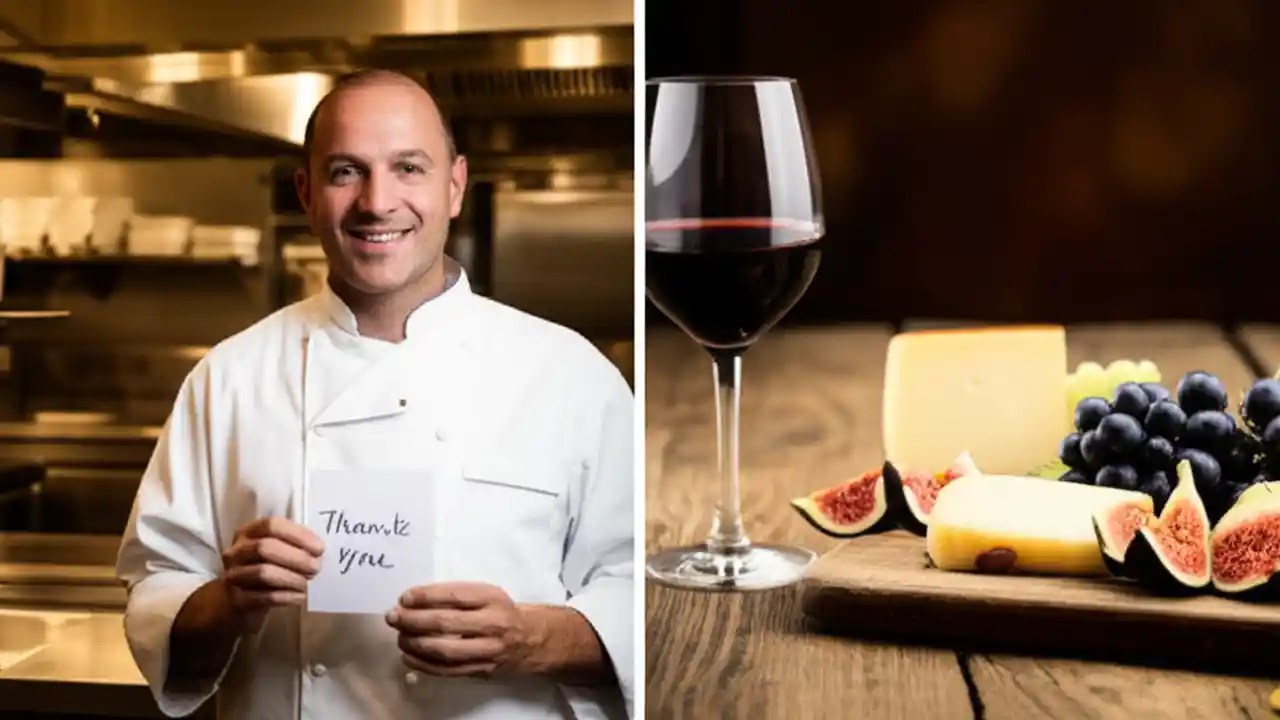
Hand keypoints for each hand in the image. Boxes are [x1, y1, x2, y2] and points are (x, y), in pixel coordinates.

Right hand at [219, 516, 323, 632]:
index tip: (320, 549)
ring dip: (292, 578)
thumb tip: (318, 549)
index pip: (271, 525)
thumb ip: (294, 544)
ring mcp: (233, 575)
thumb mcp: (276, 551)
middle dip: (296, 558)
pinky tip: (300, 597)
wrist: (238, 602)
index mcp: (248, 532)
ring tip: (308, 583)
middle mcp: (236, 551)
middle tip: (317, 568)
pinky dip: (287, 596)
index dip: (298, 535)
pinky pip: (264, 597)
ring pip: (263, 572)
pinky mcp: (236, 600)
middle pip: (265, 547)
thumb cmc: (266, 569)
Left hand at [385, 582, 538, 678]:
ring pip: (445, 650)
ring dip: (415, 644)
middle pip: (446, 623)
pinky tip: (409, 657)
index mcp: (492, 599)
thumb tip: (415, 600)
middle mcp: (492, 624)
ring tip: (400, 637)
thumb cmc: (504, 612)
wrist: (535, 639)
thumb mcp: (488, 595)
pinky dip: (424, 665)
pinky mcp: (482, 670)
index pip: (454, 596)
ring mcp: (488, 650)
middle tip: (393, 617)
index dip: (425, 596)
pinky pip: (448, 670)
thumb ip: (458, 596)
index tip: (404, 598)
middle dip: (413, 620)